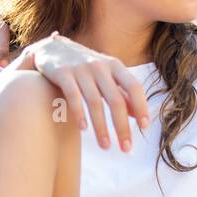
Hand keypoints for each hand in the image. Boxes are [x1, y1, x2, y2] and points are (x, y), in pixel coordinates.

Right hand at [10, 32, 150, 150]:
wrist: (51, 48)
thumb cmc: (85, 67)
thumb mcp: (106, 75)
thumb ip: (121, 93)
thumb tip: (138, 115)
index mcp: (115, 66)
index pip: (134, 87)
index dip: (141, 107)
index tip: (144, 128)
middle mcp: (100, 66)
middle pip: (116, 100)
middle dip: (122, 126)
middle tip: (126, 149)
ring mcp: (80, 69)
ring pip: (95, 102)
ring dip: (101, 127)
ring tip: (105, 146)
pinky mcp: (62, 73)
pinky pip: (73, 96)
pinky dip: (79, 114)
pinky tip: (84, 129)